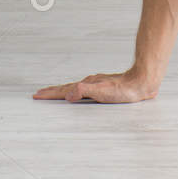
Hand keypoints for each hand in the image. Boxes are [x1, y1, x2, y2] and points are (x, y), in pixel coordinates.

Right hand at [32, 69, 158, 103]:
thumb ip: (85, 91)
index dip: (50, 94)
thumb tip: (68, 94)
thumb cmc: (124, 90)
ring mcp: (96, 84)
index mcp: (87, 85)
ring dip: (62, 91)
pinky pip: (83, 89)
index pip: (64, 90)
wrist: (141, 82)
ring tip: (54, 93)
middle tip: (39, 93)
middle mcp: (90, 83)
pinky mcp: (103, 88)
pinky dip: (74, 91)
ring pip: (74, 88)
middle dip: (52, 92)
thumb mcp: (102, 92)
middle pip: (66, 87)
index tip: (36, 95)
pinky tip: (78, 93)